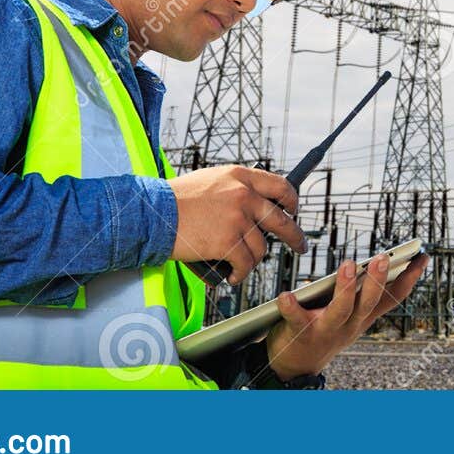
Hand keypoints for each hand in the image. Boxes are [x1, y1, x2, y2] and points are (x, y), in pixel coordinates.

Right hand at [166, 165, 303, 283]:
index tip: (294, 211)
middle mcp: (244, 195)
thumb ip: (235, 188)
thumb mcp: (211, 180)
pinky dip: (240, 274)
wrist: (153, 213)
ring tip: (243, 266)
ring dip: (254, 260)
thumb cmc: (176, 199)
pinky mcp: (227, 242)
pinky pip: (245, 263)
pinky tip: (233, 276)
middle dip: (294, 236)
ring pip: (261, 247)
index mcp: (241, 177)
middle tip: (299, 245)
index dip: (291, 201)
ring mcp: (237, 219)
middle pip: (281, 220)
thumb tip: (255, 204)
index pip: (280, 186)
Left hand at [263, 251, 429, 380]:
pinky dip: (291, 307)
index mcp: (363, 317)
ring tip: (348, 266)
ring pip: (340, 311)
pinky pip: (296, 320)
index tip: (421, 256)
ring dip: (346, 289)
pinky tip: (286, 294)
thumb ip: (364, 294)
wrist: (295, 366)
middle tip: (383, 258)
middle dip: (377, 281)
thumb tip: (377, 262)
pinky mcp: (301, 334)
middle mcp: (349, 326)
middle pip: (368, 304)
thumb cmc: (324, 330)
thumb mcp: (351, 316)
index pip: (392, 298)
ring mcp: (327, 331)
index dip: (409, 279)